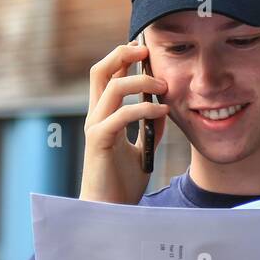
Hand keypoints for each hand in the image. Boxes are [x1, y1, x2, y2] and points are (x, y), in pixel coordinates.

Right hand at [80, 39, 169, 204]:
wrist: (109, 210)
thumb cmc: (122, 183)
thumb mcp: (142, 151)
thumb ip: (149, 129)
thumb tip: (163, 109)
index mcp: (103, 116)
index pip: (108, 76)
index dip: (123, 58)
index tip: (145, 48)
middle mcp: (95, 116)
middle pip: (100, 71)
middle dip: (123, 55)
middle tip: (146, 50)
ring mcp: (95, 127)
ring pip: (113, 88)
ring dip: (142, 82)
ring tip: (164, 87)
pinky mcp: (100, 141)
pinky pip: (122, 115)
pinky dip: (144, 109)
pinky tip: (163, 112)